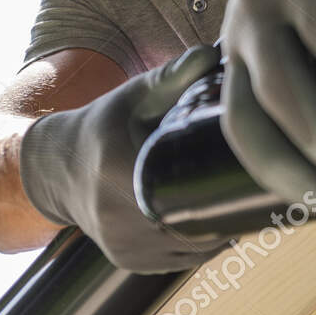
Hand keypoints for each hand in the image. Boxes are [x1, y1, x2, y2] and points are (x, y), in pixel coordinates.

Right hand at [18, 44, 232, 272]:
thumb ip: (173, 76)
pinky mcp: (127, 262)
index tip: (251, 177)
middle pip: (198, 226)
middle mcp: (117, 217)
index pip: (188, 193)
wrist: (55, 168)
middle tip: (260, 190)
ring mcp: (123, 246)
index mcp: (119, 171)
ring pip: (194, 250)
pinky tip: (213, 221)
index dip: (226, 192)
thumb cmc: (103, 126)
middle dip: (231, 211)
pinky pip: (179, 261)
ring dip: (220, 230)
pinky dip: (200, 244)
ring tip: (241, 203)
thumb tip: (214, 53)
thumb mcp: (133, 96)